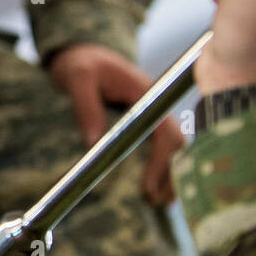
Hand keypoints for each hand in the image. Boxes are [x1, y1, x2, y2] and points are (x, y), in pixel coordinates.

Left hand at [47, 43, 184, 205]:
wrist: (82, 53)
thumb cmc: (81, 63)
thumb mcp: (78, 77)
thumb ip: (85, 106)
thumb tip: (93, 142)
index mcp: (146, 94)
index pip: (165, 131)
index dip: (162, 161)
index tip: (149, 187)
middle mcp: (155, 106)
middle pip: (177, 144)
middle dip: (171, 175)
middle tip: (155, 201)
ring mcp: (153, 114)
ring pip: (174, 149)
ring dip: (171, 175)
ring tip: (157, 202)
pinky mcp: (146, 123)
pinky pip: (163, 148)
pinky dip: (164, 169)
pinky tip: (154, 189)